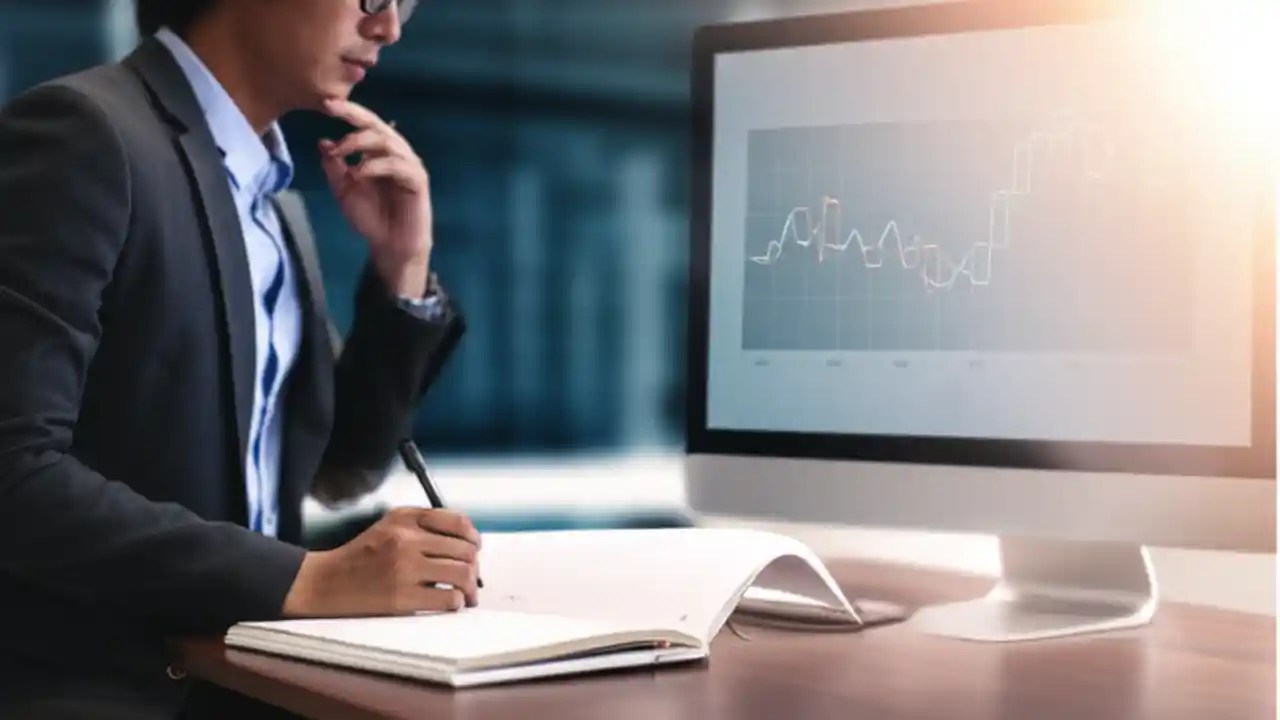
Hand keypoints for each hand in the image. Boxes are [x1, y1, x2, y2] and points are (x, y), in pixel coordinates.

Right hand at [282, 507, 481, 617]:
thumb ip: (423, 526)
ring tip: (467, 596)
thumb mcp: (388, 526)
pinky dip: (456, 603)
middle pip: (465, 550)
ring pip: (462, 574)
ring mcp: (405, 568)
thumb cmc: (361, 556)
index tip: (475, 549)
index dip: (473, 537)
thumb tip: (466, 543)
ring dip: (471, 588)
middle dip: (474, 566)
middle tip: (472, 578)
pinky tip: (450, 604)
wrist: (325, 582)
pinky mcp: (402, 597)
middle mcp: (406, 539)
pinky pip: (448, 599)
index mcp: (405, 518)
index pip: (457, 522)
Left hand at [319, 98, 432, 298]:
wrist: (390, 246)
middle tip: (332, 111)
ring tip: (340, 151)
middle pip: (377, 126)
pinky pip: (399, 165)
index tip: (326, 103)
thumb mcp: (343, 190)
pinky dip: (376, 166)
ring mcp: (408, 165)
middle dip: (354, 118)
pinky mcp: (418, 180)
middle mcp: (396, 153)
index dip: (348, 112)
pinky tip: (358, 173)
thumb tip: (323, 141)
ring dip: (361, 142)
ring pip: (388, 142)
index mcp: (379, 152)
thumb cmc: (371, 218)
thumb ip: (334, 167)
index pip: (365, 125)